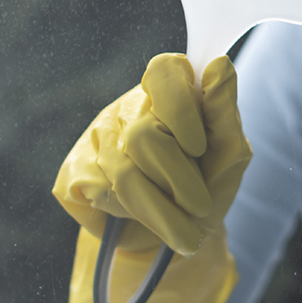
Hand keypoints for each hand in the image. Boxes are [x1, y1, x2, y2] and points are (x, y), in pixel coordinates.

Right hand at [53, 54, 252, 302]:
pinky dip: (133, 217)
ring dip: (162, 212)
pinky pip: (99, 194)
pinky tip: (144, 220)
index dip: (180, 108)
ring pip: (123, 173)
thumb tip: (220, 64)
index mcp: (170, 92)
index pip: (164, 71)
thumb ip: (224, 111)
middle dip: (179, 180)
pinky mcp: (73, 173)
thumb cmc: (207, 185)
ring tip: (186, 233)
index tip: (199, 148)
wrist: (177, 237)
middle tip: (200, 205)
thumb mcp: (228, 153)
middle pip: (144, 136)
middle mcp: (130, 108)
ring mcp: (98, 138)